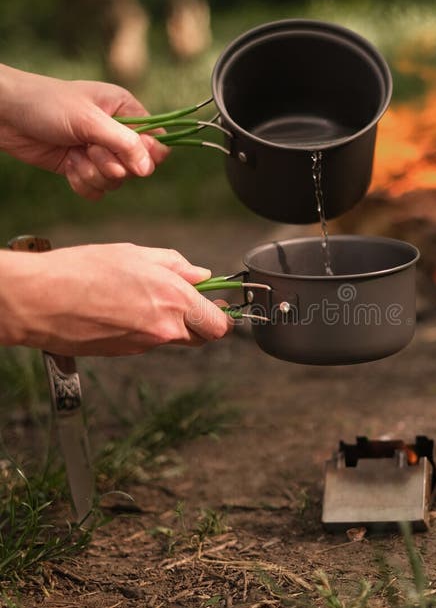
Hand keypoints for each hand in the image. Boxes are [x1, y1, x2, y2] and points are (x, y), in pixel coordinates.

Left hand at [0, 65, 167, 199]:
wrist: (6, 115)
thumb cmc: (47, 104)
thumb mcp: (90, 120)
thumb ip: (124, 143)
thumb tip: (149, 169)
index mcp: (125, 111)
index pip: (156, 142)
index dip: (147, 155)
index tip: (128, 155)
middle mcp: (116, 133)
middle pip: (137, 168)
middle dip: (112, 165)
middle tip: (91, 150)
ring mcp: (99, 153)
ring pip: (116, 182)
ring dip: (94, 174)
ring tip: (74, 156)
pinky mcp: (82, 169)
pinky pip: (97, 191)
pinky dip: (83, 184)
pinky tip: (68, 168)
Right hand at [0, 244, 232, 355]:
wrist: (39, 300)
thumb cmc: (81, 271)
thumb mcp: (135, 254)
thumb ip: (175, 265)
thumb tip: (199, 274)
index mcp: (174, 300)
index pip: (219, 323)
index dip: (223, 314)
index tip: (220, 304)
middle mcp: (164, 329)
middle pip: (203, 337)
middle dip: (201, 321)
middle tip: (189, 302)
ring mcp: (144, 345)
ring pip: (173, 339)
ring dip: (170, 323)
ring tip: (143, 297)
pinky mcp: (124, 353)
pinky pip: (147, 342)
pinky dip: (144, 328)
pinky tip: (123, 309)